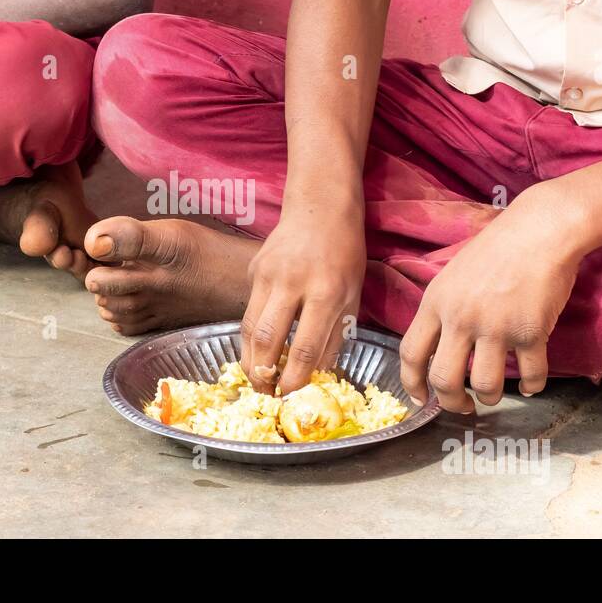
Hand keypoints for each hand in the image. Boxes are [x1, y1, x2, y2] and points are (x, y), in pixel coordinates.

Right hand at [240, 200, 365, 394]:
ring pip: (249, 326)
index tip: (290, 394)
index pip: (304, 346)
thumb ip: (335, 335)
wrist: (320, 207)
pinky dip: (252, 332)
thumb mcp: (352, 295)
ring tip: (255, 377)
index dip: (295, 377)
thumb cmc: (344, 254)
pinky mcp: (253, 270)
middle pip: (267, 338)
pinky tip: (258, 345)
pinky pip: (249, 308)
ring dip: (249, 357)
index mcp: (325, 292)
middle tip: (264, 392)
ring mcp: (267, 274)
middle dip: (262, 372)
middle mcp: (292, 283)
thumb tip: (317, 372)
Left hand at [399, 187, 583, 412]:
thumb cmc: (495, 250)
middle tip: (461, 406)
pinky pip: (530, 375)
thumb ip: (441, 309)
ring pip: (485, 385)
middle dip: (451, 402)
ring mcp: (496, 327)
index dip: (412, 384)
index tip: (421, 399)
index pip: (410, 354)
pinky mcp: (531, 332)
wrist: (540, 231)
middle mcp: (461, 318)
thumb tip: (435, 346)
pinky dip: (531, 386)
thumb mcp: (451, 275)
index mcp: (435, 303)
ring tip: (492, 394)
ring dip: (489, 398)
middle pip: (444, 379)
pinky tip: (529, 385)